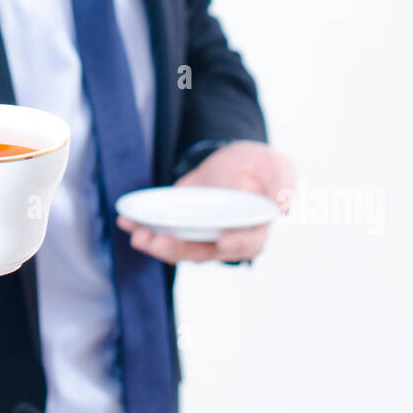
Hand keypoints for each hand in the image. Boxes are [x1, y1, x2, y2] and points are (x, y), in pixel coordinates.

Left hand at [116, 140, 294, 265]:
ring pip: (179, 248)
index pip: (246, 243)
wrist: (234, 160)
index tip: (222, 242)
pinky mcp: (181, 227)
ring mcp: (201, 236)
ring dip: (157, 244)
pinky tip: (127, 222)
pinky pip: (163, 233)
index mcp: (255, 230)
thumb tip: (285, 206)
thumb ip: (282, 185)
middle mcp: (226, 240)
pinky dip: (144, 229)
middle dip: (179, 249)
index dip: (235, 244)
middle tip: (157, 241)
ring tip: (138, 235)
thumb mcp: (277, 168)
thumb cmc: (261, 167)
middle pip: (204, 251)